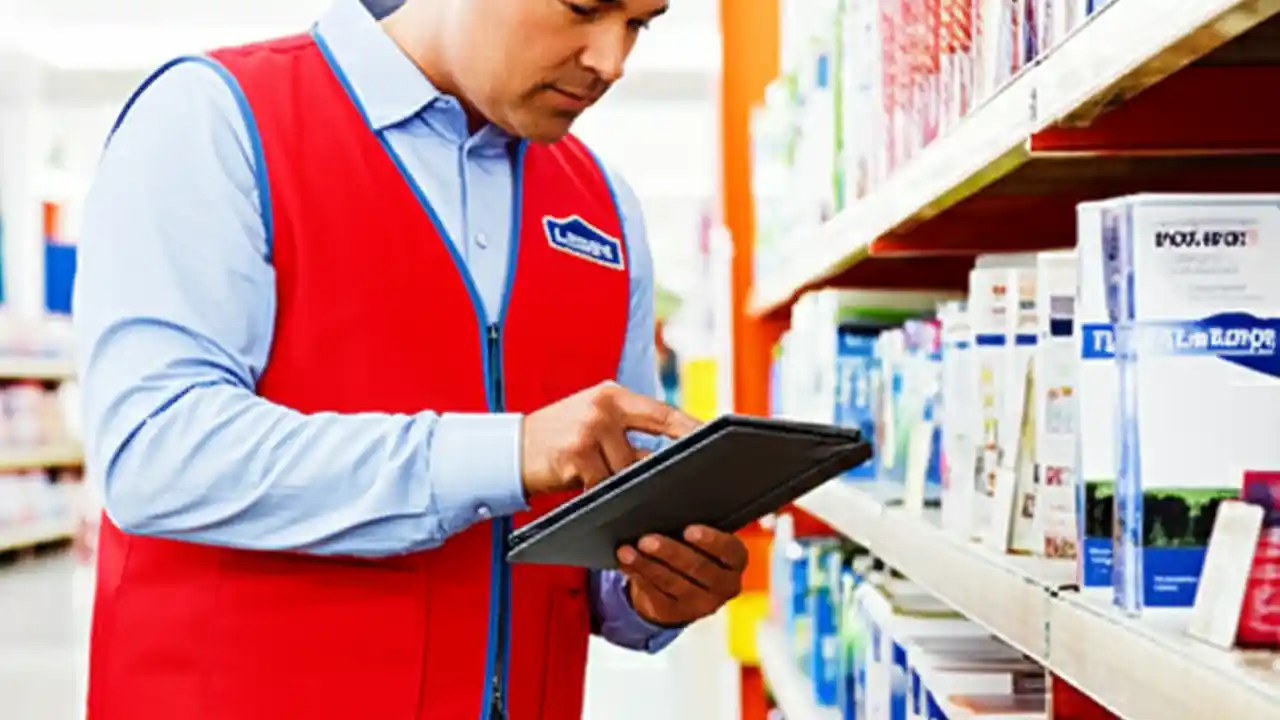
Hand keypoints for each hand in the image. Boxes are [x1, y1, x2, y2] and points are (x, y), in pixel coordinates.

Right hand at [521, 381, 698, 497]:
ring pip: (625, 472)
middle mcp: (603, 406)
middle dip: (660, 469)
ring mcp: (589, 429)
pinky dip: (599, 493)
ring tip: (610, 485)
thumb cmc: (558, 440)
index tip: (715, 444)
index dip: (690, 430)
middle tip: (681, 484)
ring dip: (620, 485)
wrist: (510, 449)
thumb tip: (668, 458)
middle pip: (648, 448)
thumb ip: (627, 432)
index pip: (662, 413)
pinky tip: (589, 491)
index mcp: (613, 395)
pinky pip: (602, 485)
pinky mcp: (576, 454)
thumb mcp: (592, 423)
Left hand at [617, 525, 747, 627]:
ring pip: (673, 583)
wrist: (683, 586)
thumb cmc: (694, 548)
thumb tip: (666, 500)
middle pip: (698, 568)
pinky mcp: (675, 613)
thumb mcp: (702, 537)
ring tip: (627, 551)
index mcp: (735, 561)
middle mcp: (724, 585)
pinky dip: (638, 576)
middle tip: (646, 539)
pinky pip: (656, 595)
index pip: (730, 551)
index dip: (711, 541)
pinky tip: (626, 564)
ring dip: (647, 566)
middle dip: (670, 553)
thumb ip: (694, 522)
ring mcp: (700, 604)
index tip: (689, 530)